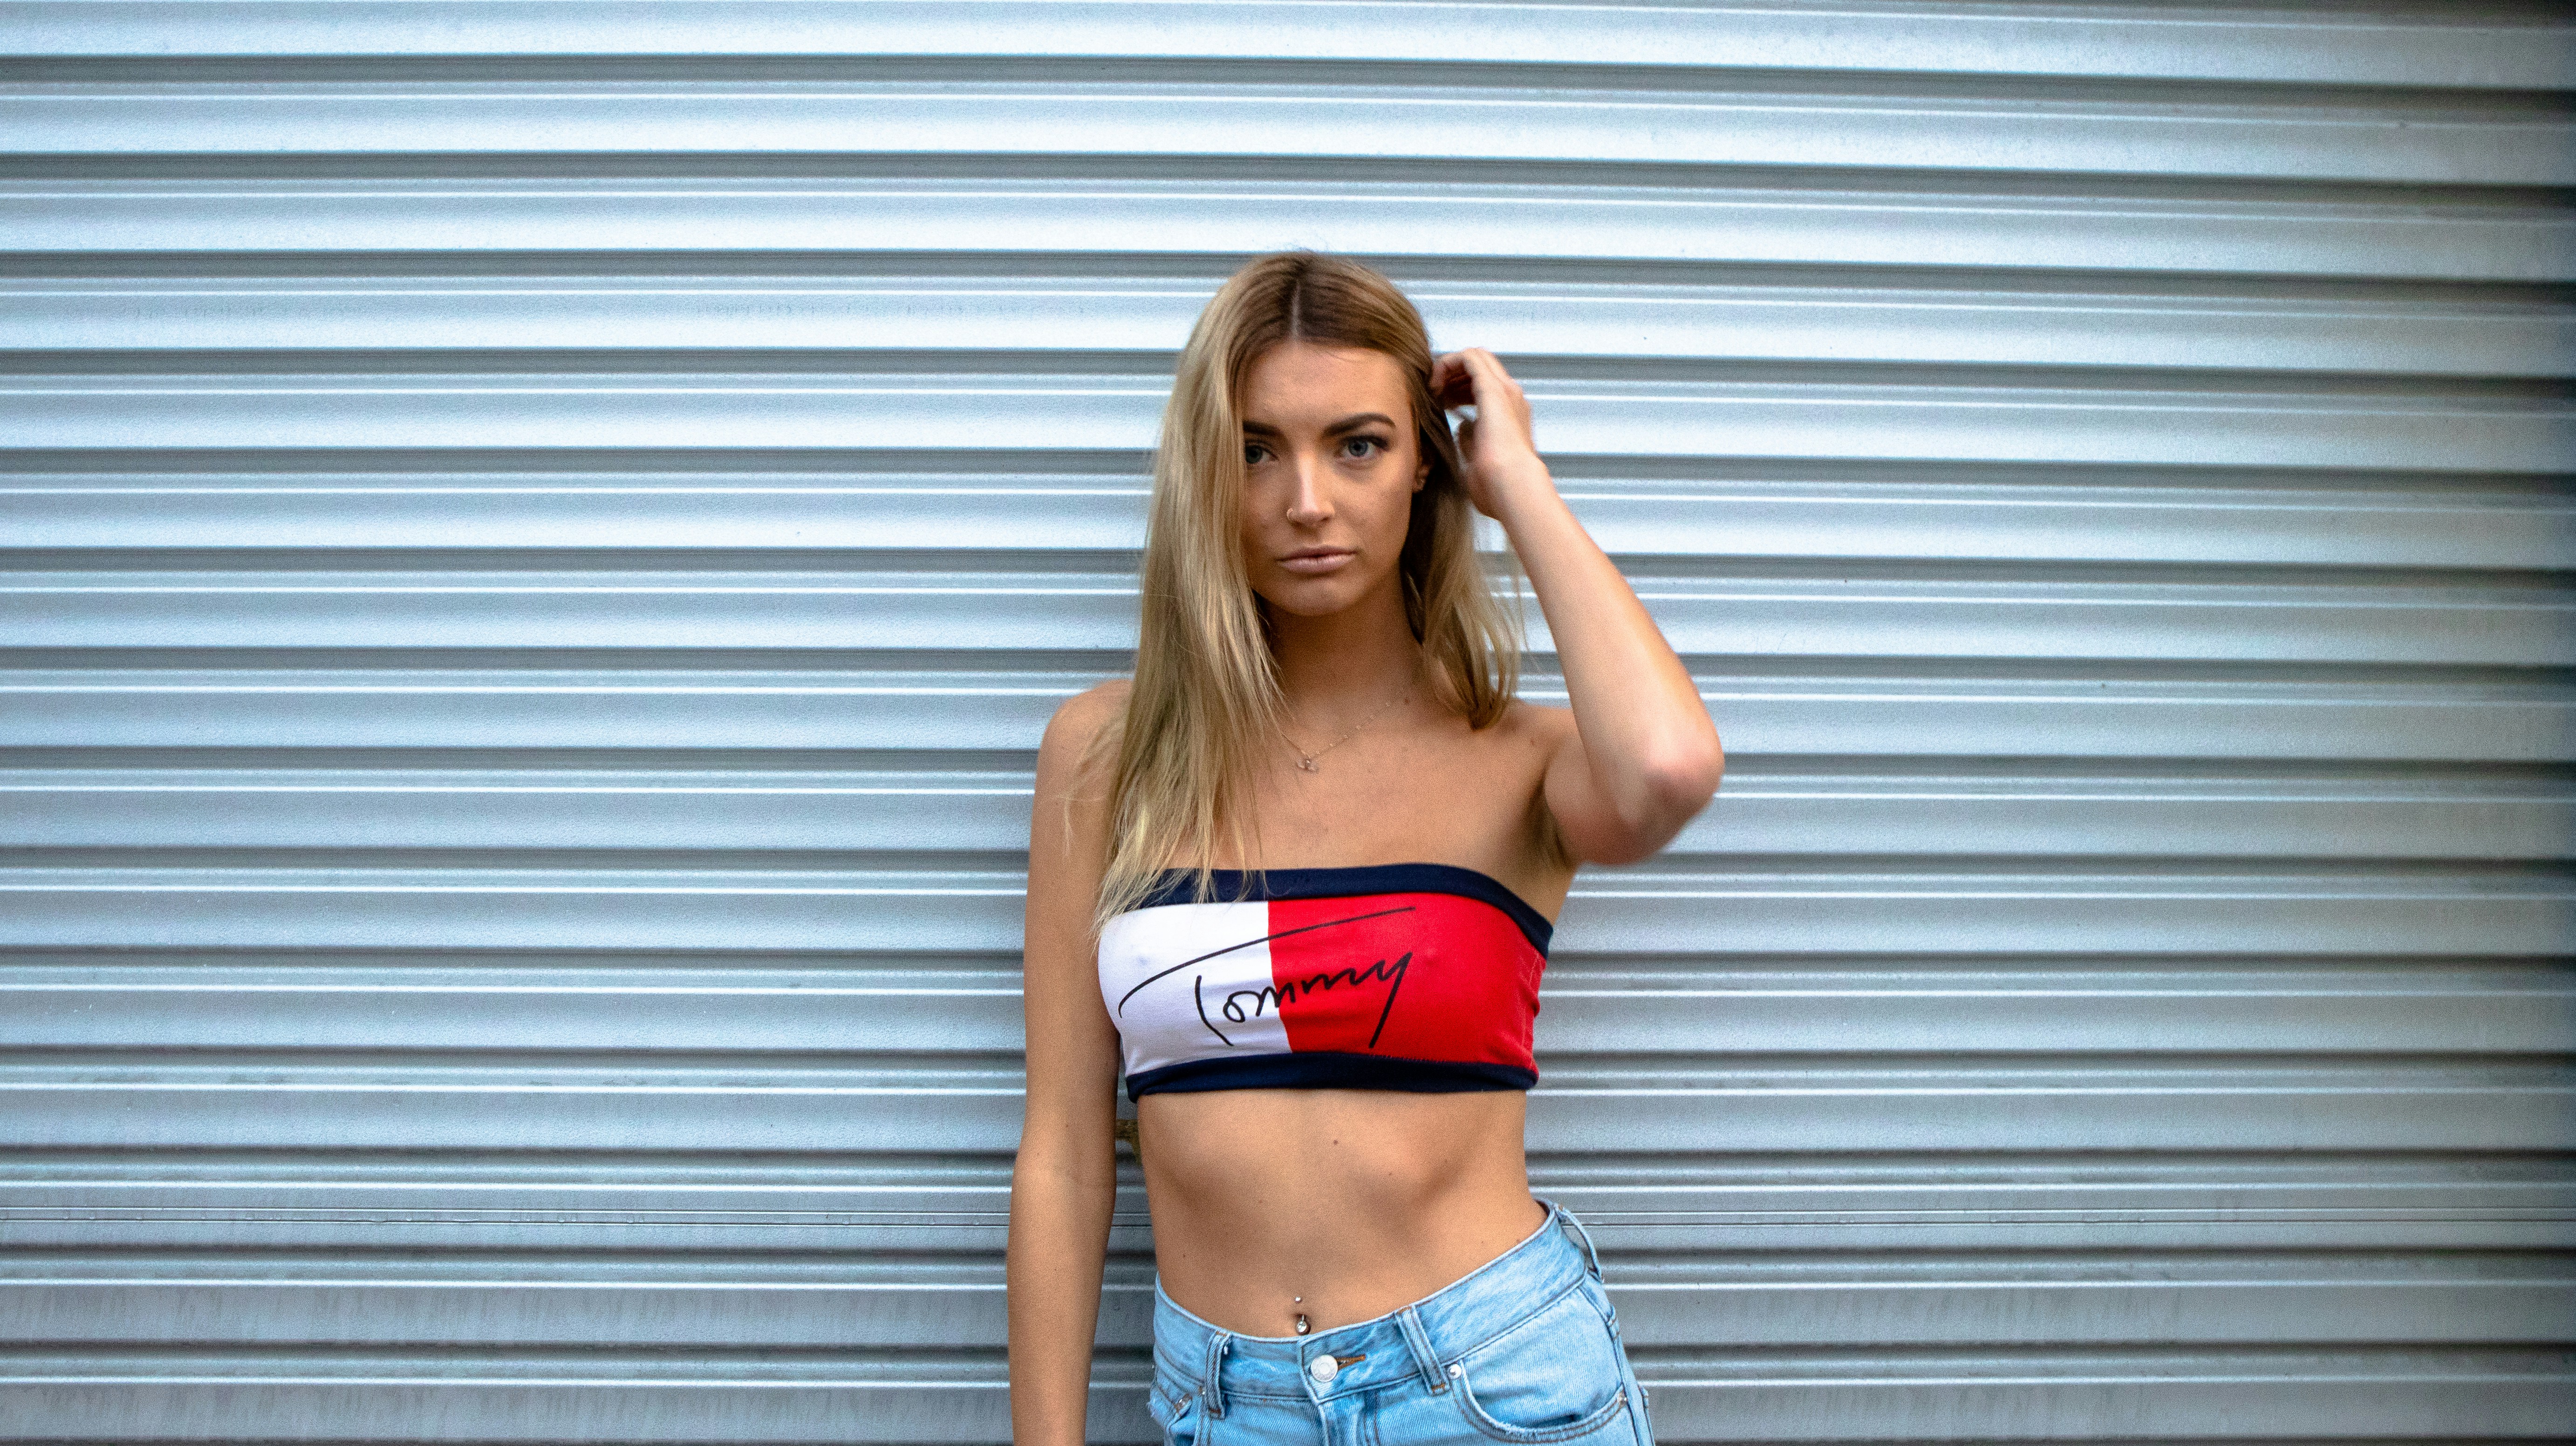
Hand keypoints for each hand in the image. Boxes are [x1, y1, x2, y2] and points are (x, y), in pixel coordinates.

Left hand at [1429, 347, 1548, 518]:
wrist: (1513, 487)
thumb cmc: (1498, 485)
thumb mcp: (1479, 458)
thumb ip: (1472, 439)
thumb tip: (1462, 427)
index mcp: (1510, 413)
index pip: (1484, 383)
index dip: (1460, 385)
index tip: (1443, 402)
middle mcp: (1511, 397)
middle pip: (1480, 365)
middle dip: (1454, 373)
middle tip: (1435, 392)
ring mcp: (1505, 390)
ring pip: (1475, 356)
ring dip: (1450, 367)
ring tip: (1433, 388)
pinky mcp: (1492, 389)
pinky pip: (1468, 358)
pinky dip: (1447, 364)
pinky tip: (1435, 384)